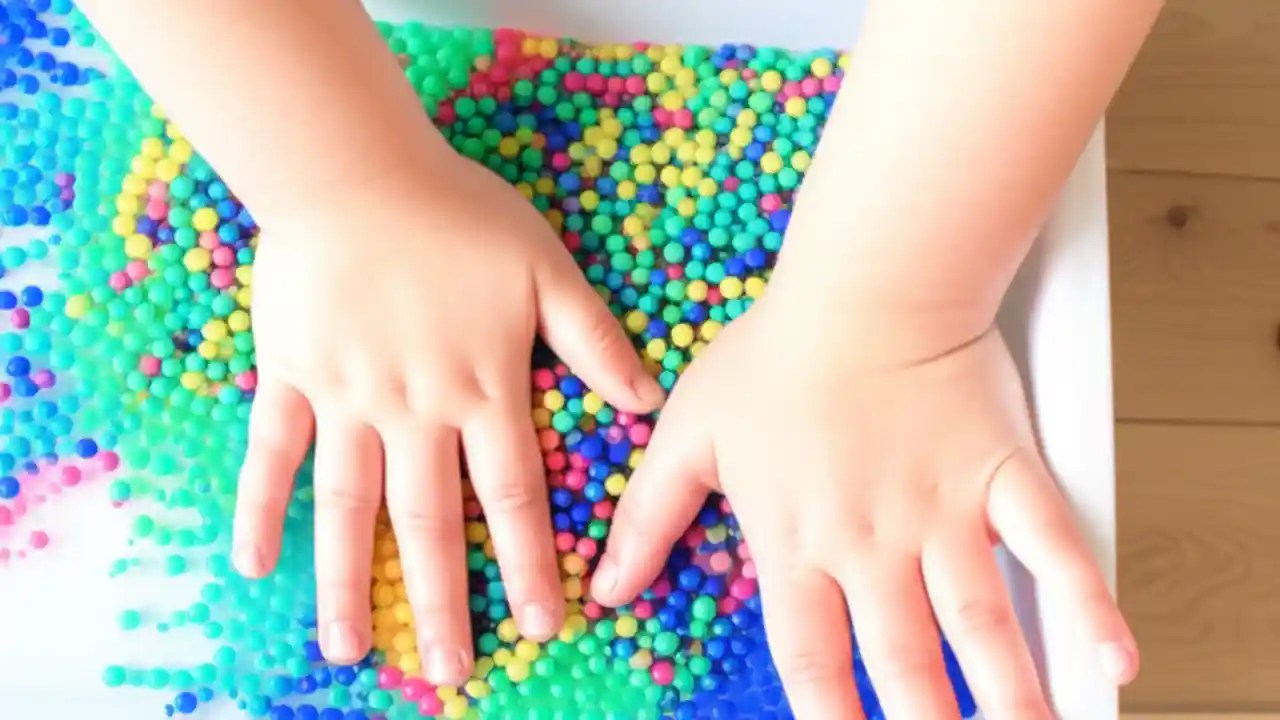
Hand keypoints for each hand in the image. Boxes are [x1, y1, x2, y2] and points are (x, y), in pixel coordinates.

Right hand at [230, 149, 664, 682]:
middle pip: (431, 523)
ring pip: (349, 508)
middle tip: (452, 672)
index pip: (514, 496)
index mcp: (481, 389)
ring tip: (350, 651)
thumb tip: (646, 399)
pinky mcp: (291, 379)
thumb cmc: (456, 213)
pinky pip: (271, 454)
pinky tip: (252, 566)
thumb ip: (593, 340)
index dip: (531, 563)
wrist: (356, 170)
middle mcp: (415, 411)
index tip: (544, 625)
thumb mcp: (546, 268)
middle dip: (445, 603)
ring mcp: (346, 400)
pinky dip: (260, 508)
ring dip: (350, 583)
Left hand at [592, 299, 1136, 718]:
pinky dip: (1086, 600)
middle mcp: (872, 544)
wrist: (867, 283)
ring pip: (980, 625)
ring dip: (1009, 695)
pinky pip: (1053, 543)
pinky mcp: (1003, 471)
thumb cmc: (775, 353)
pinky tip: (1110, 659)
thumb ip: (647, 517)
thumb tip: (606, 587)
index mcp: (798, 542)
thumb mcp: (688, 433)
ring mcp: (943, 512)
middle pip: (904, 664)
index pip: (812, 662)